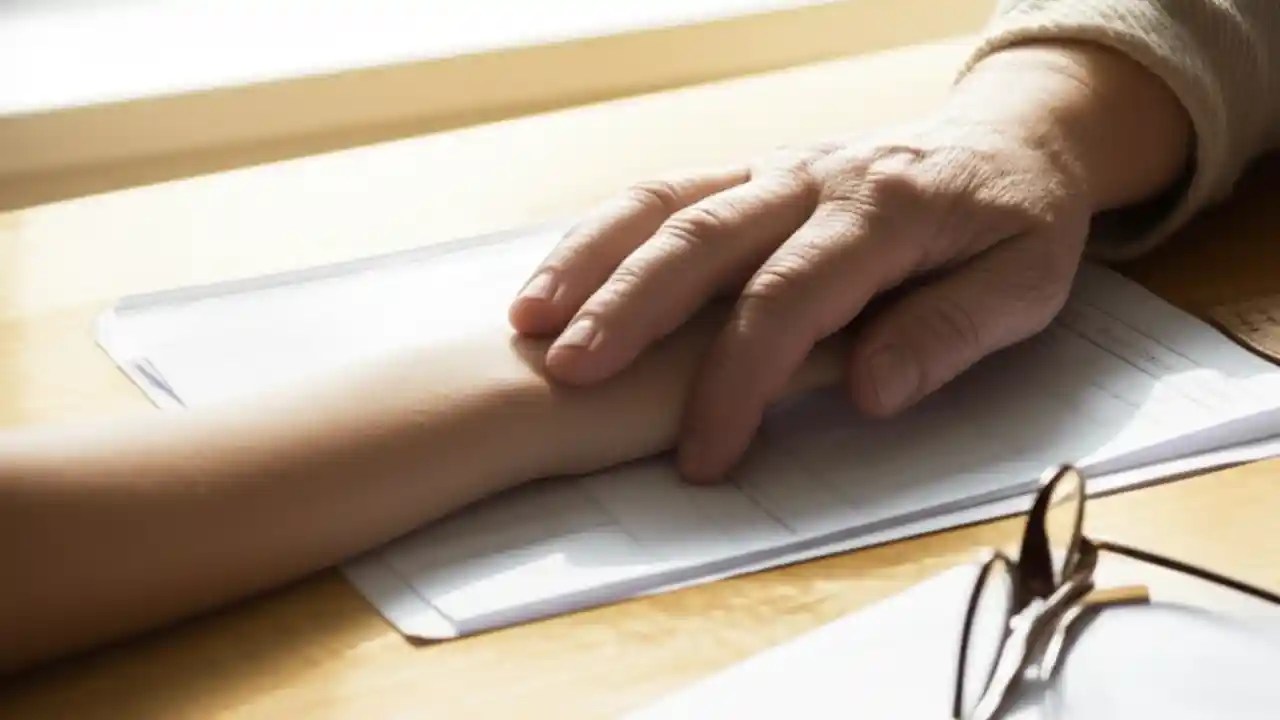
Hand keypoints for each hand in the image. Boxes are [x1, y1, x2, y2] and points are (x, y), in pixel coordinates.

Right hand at [508, 45, 1188, 482]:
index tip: (702, 451)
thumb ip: (950, 333)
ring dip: (592, 260)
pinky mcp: (748, 174)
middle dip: (628, 308)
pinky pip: (662, 193)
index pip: (789, 297)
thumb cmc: (1016, 223)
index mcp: (883, 210)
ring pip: (664, 204)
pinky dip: (601, 235)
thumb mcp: (1025, 285)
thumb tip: (867, 391)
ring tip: (530, 321)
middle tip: (568, 375)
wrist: (1009, 140)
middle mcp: (812, 179)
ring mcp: (772, 170)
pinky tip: (557, 282)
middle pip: (701, 238)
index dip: (738, 378)